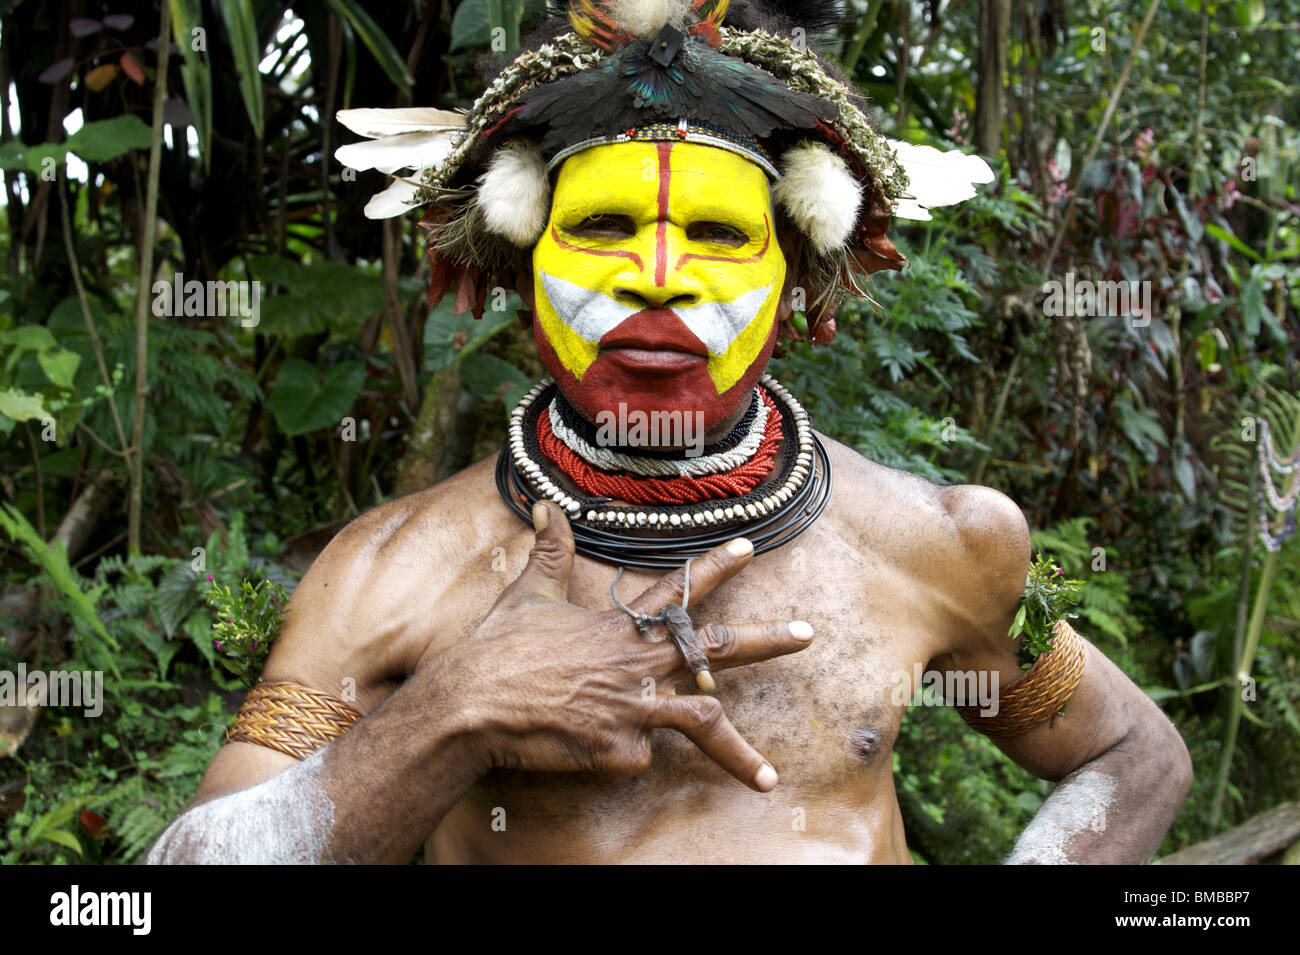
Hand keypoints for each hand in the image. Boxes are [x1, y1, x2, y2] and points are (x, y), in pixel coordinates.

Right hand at [420, 500, 812, 790]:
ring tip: (769, 780)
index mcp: (620, 627)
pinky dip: (624, 759)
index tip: (750, 549)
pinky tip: (596, 757)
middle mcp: (637, 664)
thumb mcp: (527, 592)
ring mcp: (632, 707)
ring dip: (738, 756)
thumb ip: (548, 550)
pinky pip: (636, 758)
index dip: (717, 568)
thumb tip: (543, 503)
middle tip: (807, 635)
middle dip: (766, 641)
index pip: (679, 591)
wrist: (471, 703)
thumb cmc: (497, 647)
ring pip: (701, 727)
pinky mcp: (617, 749)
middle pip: (715, 650)